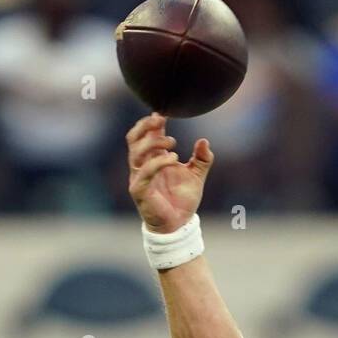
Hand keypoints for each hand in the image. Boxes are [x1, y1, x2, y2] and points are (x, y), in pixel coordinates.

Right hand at [126, 111, 213, 232]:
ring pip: (136, 151)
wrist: (179, 226)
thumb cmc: (183, 201)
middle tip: (161, 119)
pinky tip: (174, 158)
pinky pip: (144, 171)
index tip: (165, 112)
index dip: (152, 122)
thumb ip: (202, 159)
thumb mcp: (196, 176)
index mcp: (153, 159)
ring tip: (173, 143)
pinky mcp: (139, 190)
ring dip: (153, 142)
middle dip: (145, 126)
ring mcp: (139, 177)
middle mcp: (142, 165)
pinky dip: (158, 162)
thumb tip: (204, 141)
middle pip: (133, 138)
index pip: (146, 134)